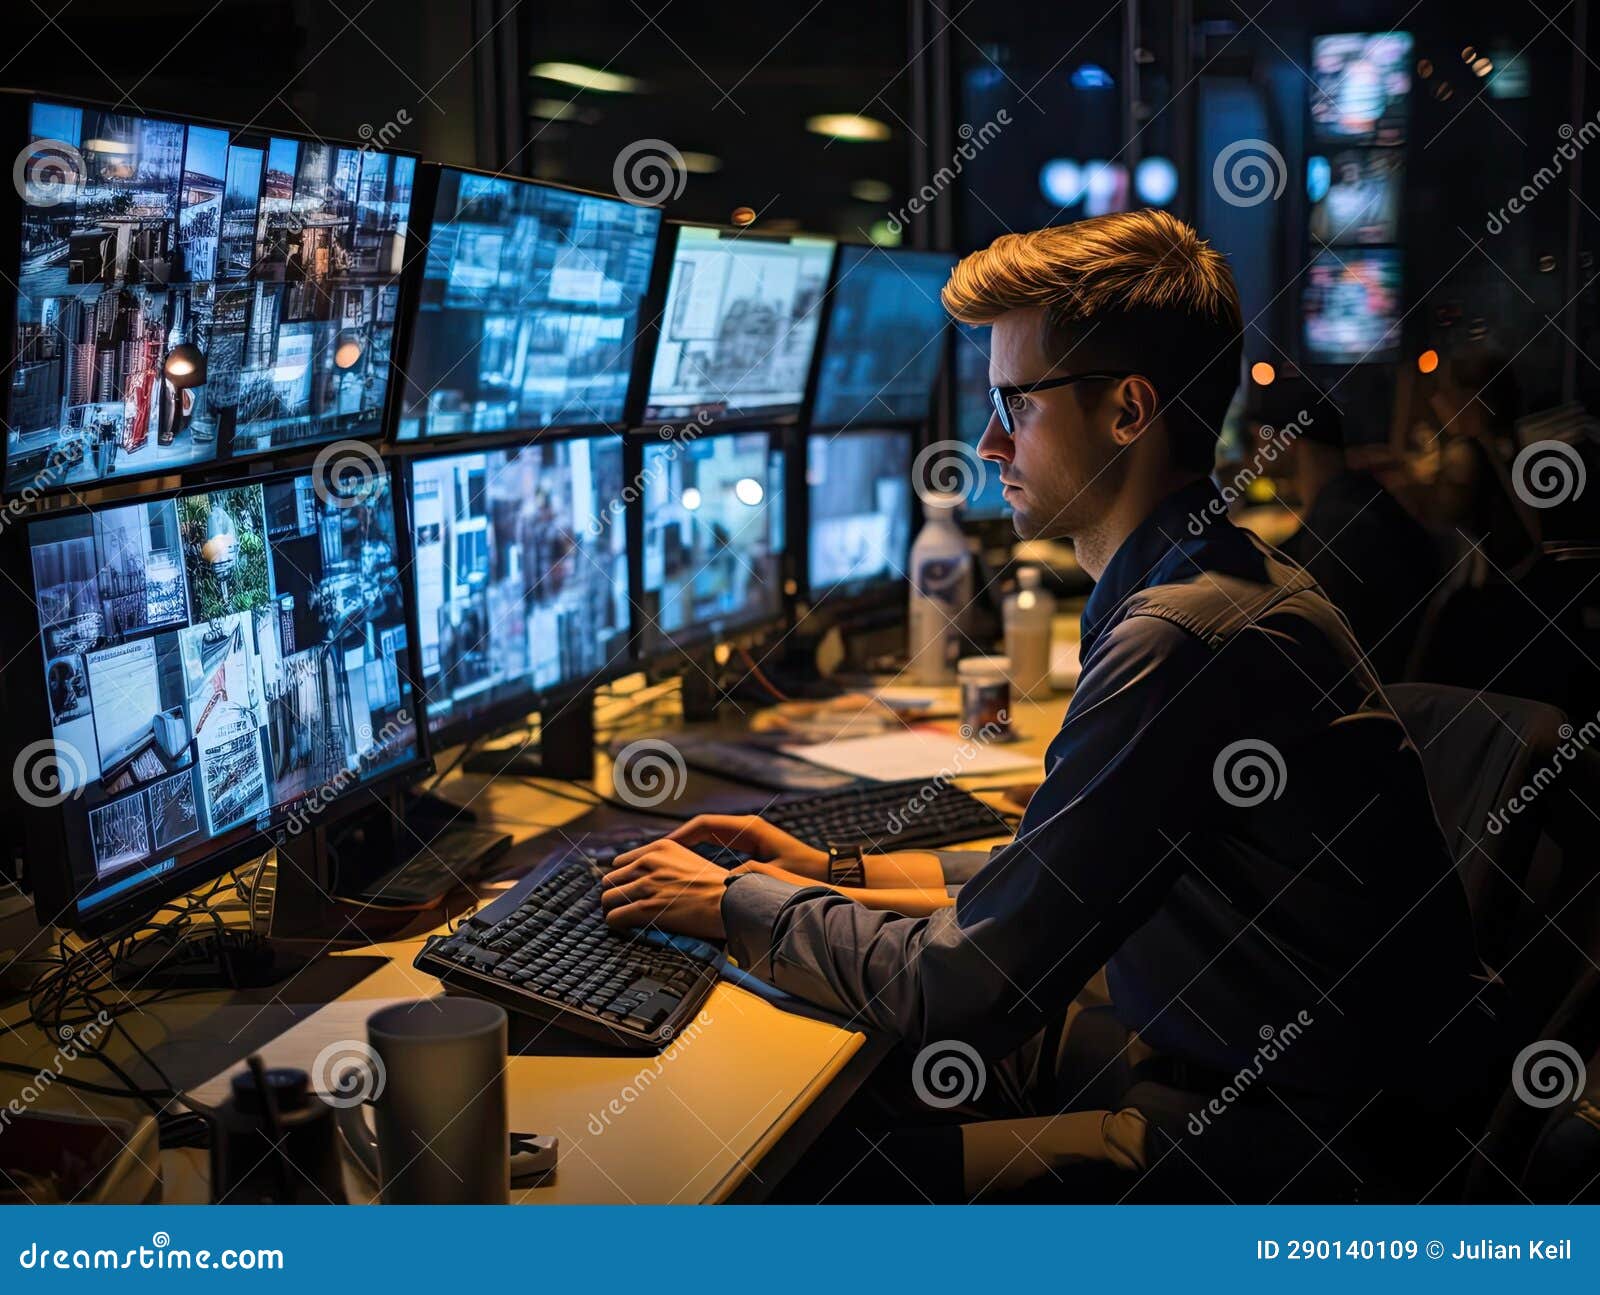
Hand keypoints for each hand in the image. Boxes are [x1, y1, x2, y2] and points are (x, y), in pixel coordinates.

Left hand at [601, 840, 729, 939]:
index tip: (627, 891)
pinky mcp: (647, 908)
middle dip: (614, 895)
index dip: (622, 880)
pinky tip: (627, 928)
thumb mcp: (690, 861)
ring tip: (624, 919)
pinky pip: (614, 917)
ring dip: (613, 910)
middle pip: (610, 880)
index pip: (620, 862)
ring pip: (608, 899)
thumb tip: (647, 877)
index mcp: (660, 848)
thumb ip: (666, 864)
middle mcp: (650, 863)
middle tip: (623, 907)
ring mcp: (647, 885)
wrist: (731, 900)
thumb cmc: (716, 887)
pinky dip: (617, 924)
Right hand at [666, 814, 828, 880]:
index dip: (680, 835)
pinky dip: (699, 852)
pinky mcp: (749, 845)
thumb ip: (743, 876)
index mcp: (747, 828)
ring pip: (706, 835)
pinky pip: (716, 844)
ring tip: (662, 860)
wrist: (825, 872)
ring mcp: (746, 834)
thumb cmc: (801, 873)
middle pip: (701, 827)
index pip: (704, 824)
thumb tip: (717, 883)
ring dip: (685, 845)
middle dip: (676, 839)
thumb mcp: (769, 875)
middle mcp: (744, 827)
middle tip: (653, 853)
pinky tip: (686, 867)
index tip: (659, 848)